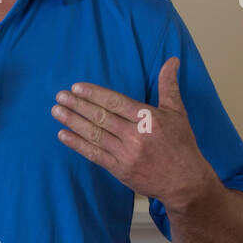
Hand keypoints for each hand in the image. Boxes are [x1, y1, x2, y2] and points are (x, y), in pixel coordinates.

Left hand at [52, 58, 212, 210]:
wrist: (186, 182)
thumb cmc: (181, 144)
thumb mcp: (177, 112)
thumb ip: (168, 85)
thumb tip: (172, 60)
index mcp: (148, 118)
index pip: (115, 102)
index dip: (94, 94)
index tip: (76, 87)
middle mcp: (136, 135)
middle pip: (101, 117)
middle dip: (78, 105)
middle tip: (60, 96)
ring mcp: (127, 154)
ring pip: (95, 134)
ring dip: (73, 122)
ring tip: (56, 111)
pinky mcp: (120, 170)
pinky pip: (94, 155)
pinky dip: (77, 145)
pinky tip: (63, 135)